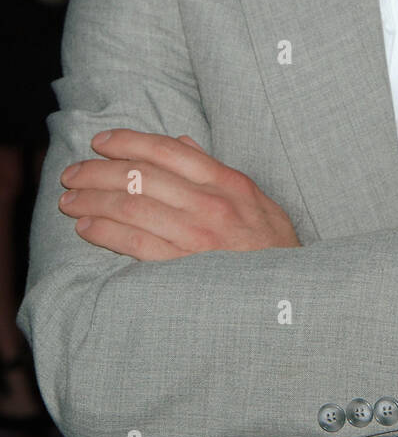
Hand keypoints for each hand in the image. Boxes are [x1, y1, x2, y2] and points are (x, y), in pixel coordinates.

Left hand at [58, 129, 300, 260]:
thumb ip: (215, 169)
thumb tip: (181, 142)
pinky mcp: (183, 270)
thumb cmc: (270, 245)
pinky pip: (135, 245)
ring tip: (70, 200)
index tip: (100, 141)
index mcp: (227, 182)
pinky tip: (87, 228)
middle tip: (72, 173)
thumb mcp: (254, 198)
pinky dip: (105, 233)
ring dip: (93, 201)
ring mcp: (197, 237)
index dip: (129, 141)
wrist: (290, 294)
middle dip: (98, 171)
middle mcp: (210, 205)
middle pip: (142, 177)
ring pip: (132, 207)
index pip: (168, 150)